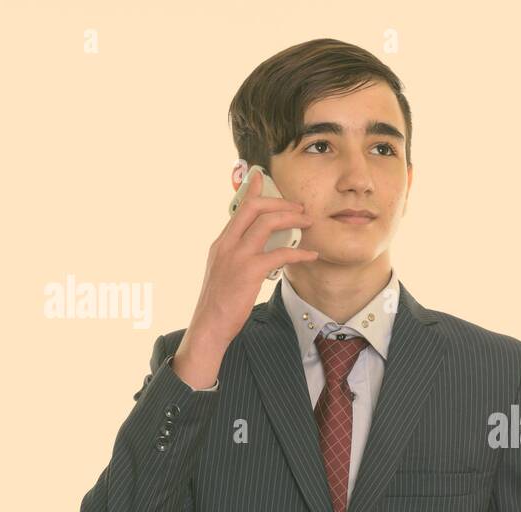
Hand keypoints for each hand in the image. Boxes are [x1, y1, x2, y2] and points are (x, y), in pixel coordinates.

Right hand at [174, 168, 318, 386]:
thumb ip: (236, 256)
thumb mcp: (223, 272)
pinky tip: (311, 255)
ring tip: (309, 222)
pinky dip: (299, 252)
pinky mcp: (250, 272)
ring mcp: (237, 257)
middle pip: (254, 208)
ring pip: (267, 224)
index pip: (238, 208)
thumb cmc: (219, 304)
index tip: (262, 177)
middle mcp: (227, 244)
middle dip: (280, 203)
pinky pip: (280, 254)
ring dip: (292, 219)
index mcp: (221, 243)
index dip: (252, 191)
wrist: (209, 326)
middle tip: (300, 208)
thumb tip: (256, 250)